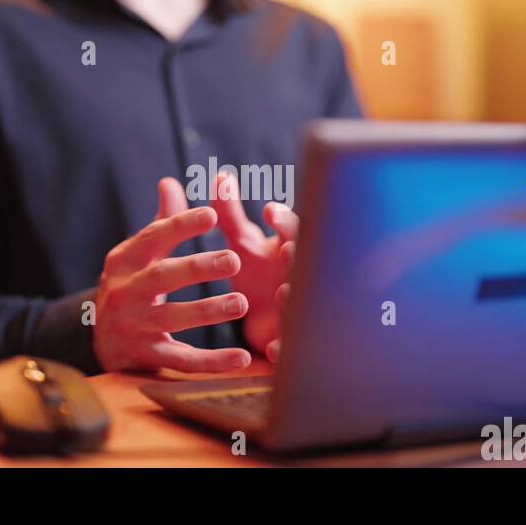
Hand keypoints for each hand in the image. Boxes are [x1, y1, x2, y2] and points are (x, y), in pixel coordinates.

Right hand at [93, 178, 251, 372]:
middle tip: (233, 259)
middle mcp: (123, 293)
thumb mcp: (138, 256)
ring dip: (207, 311)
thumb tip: (169, 183)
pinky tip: (241, 358)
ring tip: (241, 303)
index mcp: (123, 261)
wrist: (100, 340)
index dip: (180, 225)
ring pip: (171, 318)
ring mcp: (132, 327)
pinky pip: (182, 360)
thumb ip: (160, 223)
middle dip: (197, 268)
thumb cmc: (130, 288)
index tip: (212, 215)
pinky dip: (212, 362)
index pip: (153, 238)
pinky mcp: (146, 358)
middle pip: (161, 277)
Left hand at [210, 172, 297, 362]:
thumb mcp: (243, 243)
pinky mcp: (293, 338)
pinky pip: (292, 343)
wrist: (267, 320)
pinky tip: (273, 348)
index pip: (292, 228)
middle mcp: (299, 274)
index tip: (270, 210)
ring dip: (294, 294)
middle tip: (287, 247)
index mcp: (287, 248)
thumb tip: (221, 176)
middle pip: (304, 259)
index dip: (284, 219)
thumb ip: (230, 214)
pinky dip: (284, 346)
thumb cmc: (256, 272)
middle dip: (297, 253)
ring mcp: (301, 305)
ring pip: (303, 298)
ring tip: (283, 291)